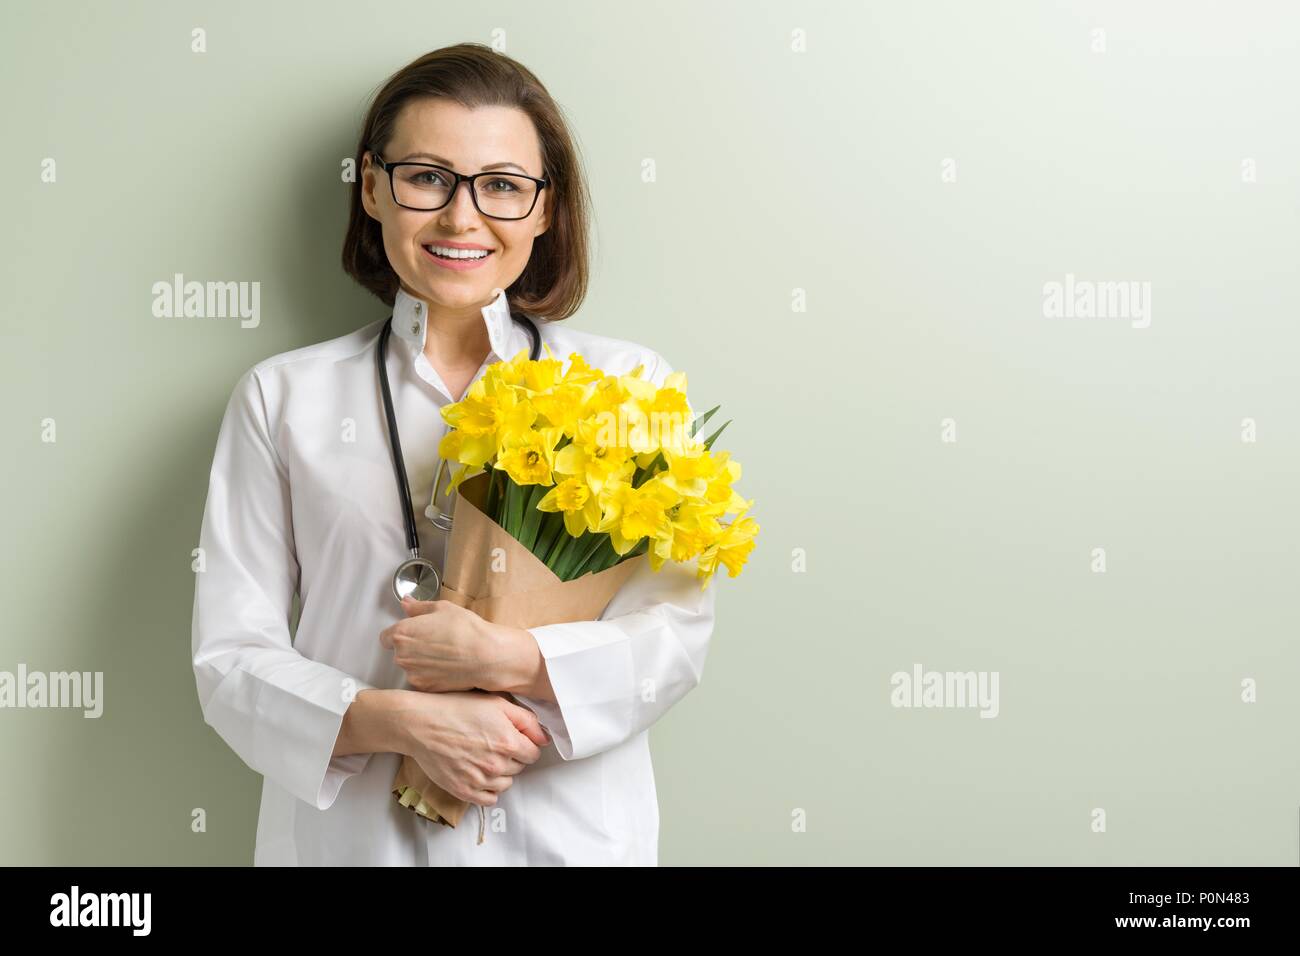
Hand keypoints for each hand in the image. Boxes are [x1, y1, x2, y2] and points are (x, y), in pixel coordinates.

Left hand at [380, 598, 505, 692]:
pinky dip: (431, 675)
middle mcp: (402, 656)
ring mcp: (412, 674)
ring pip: (411, 667)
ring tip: (443, 654)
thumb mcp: (442, 608)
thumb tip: (406, 603)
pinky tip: (447, 666)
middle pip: (398, 652)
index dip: (400, 634)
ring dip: (421, 662)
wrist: (485, 656)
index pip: (385, 637)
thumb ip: (418, 607)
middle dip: (412, 648)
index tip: (412, 633)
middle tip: (434, 642)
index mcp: (402, 633)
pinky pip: (422, 679)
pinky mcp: (425, 688)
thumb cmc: (466, 630)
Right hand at [394, 689, 550, 805]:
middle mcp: (497, 764)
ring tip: (482, 757)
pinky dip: (487, 789)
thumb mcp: (496, 703)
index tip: (510, 738)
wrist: (421, 724)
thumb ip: (526, 721)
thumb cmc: (457, 709)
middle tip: (491, 744)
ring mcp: (480, 780)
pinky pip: (489, 799)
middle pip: (519, 768)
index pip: (533, 754)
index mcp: (508, 742)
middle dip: (511, 757)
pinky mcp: (464, 791)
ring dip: (500, 773)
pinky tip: (478, 773)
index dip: (524, 744)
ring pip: (506, 784)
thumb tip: (543, 739)